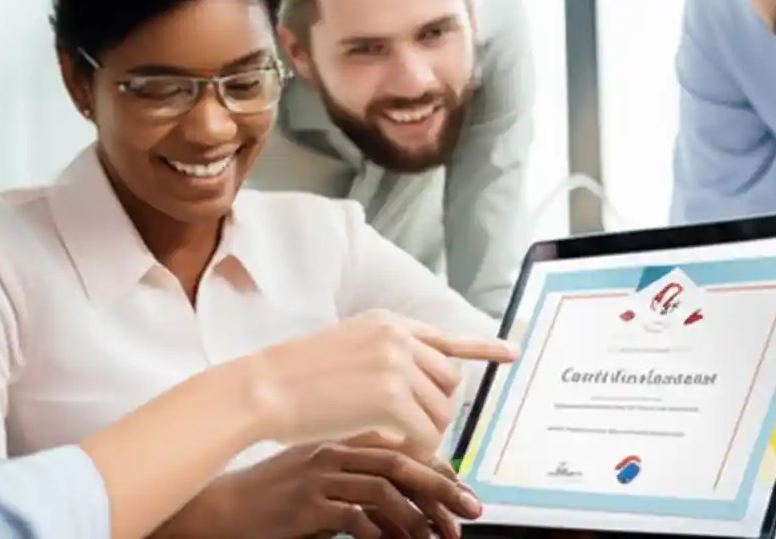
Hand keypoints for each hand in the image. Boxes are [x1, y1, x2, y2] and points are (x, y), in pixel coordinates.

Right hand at [179, 442, 482, 538]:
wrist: (221, 507)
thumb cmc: (271, 497)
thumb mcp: (318, 479)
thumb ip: (358, 482)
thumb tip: (406, 505)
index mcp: (339, 438)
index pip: (400, 444)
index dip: (437, 466)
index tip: (461, 489)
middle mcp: (332, 450)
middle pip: (402, 462)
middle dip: (443, 486)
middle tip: (473, 509)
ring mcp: (319, 476)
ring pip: (386, 490)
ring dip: (420, 516)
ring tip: (441, 538)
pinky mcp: (307, 504)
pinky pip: (357, 519)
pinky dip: (383, 534)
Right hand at [248, 309, 516, 460]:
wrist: (263, 388)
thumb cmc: (291, 378)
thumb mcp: (343, 349)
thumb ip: (380, 357)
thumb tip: (411, 381)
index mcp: (386, 322)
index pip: (445, 336)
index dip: (482, 348)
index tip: (512, 352)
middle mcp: (397, 336)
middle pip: (450, 379)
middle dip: (440, 408)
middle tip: (418, 431)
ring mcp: (397, 364)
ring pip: (442, 409)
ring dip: (429, 432)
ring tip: (401, 443)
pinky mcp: (392, 398)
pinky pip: (426, 433)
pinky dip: (418, 450)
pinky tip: (400, 452)